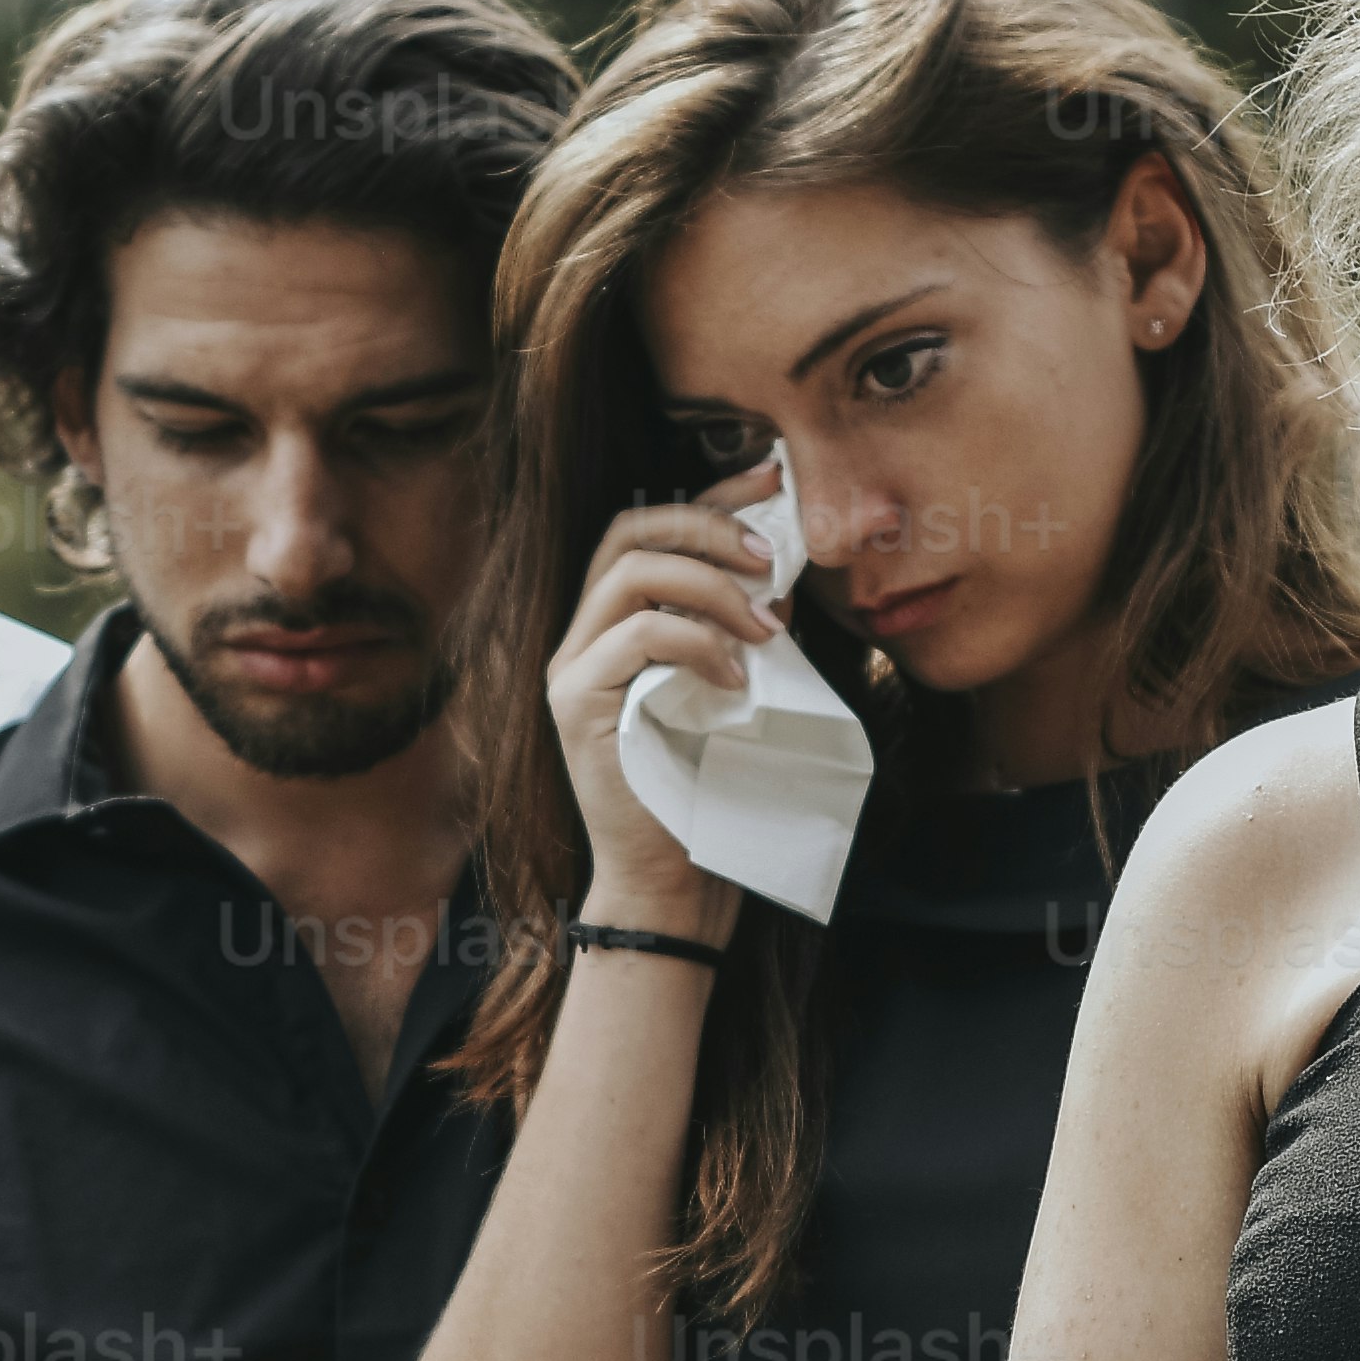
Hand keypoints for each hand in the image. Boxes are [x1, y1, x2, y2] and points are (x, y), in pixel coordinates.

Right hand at [541, 486, 794, 932]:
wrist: (676, 881)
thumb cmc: (713, 791)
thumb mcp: (741, 691)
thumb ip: (746, 633)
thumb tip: (787, 576)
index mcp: (618, 625)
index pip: (652, 531)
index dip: (711, 495)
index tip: (773, 479)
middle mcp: (583, 637)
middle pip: (627, 530)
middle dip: (707, 523)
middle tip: (772, 555)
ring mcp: (572, 668)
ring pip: (628, 572)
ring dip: (709, 584)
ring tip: (766, 624)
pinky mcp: (576, 703)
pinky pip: (636, 635)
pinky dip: (697, 642)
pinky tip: (738, 675)